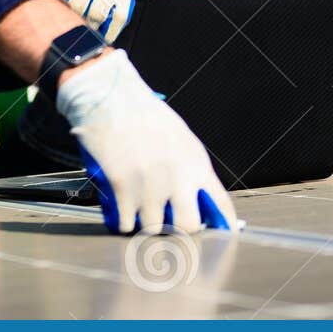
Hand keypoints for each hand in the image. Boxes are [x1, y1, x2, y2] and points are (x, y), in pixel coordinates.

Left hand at [33, 0, 158, 40]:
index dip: (50, 3)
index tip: (44, 12)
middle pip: (77, 5)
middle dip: (67, 18)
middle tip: (59, 27)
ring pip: (98, 13)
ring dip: (87, 27)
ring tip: (78, 34)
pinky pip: (122, 13)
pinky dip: (113, 29)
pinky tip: (103, 36)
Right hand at [55, 49, 235, 234]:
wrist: (110, 96)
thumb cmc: (143, 114)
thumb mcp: (179, 137)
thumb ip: (190, 169)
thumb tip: (196, 199)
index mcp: (196, 162)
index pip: (221, 204)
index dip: (222, 225)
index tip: (219, 235)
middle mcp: (177, 177)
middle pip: (187, 227)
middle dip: (178, 230)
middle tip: (168, 223)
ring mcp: (149, 185)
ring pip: (153, 229)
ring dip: (145, 225)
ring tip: (138, 210)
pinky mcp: (122, 188)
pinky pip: (125, 224)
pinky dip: (122, 221)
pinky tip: (121, 209)